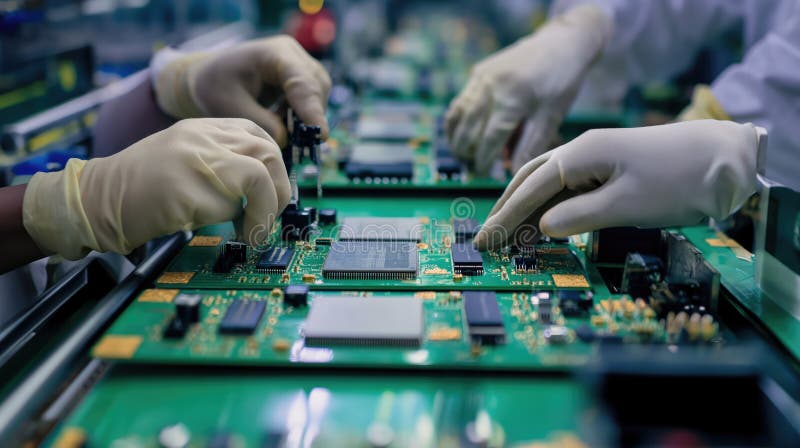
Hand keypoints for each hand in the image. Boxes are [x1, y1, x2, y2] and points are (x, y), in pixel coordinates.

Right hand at [23, 118, 290, 258]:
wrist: (95, 200)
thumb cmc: (140, 189)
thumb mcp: (185, 161)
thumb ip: (222, 164)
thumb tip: (266, 189)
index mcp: (201, 128)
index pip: (258, 133)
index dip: (274, 165)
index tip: (273, 192)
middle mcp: (202, 137)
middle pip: (268, 151)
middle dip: (281, 188)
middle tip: (270, 216)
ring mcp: (194, 159)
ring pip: (260, 173)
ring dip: (268, 208)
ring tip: (255, 230)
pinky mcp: (187, 188)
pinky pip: (235, 203)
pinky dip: (249, 222)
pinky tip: (239, 235)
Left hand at [152, 35, 330, 145]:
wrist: (209, 78)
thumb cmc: (214, 87)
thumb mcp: (230, 107)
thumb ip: (260, 122)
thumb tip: (286, 140)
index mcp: (273, 53)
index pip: (301, 81)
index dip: (312, 109)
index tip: (320, 135)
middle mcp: (292, 55)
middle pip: (316, 87)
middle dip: (311, 116)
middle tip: (300, 144)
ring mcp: (299, 65)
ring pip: (318, 95)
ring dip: (307, 118)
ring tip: (285, 132)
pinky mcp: (300, 79)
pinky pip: (311, 100)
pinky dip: (302, 117)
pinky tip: (283, 124)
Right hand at [444, 4, 611, 174]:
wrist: (561, 44)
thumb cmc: (561, 83)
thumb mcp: (551, 117)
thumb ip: (530, 147)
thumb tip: (513, 175)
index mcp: (512, 99)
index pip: (489, 140)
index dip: (483, 161)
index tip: (483, 176)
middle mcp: (491, 87)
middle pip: (468, 130)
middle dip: (467, 155)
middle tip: (473, 170)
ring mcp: (481, 78)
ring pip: (458, 116)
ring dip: (457, 141)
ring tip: (463, 157)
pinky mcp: (478, 72)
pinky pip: (460, 102)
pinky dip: (456, 122)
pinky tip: (460, 136)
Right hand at [473, 120, 763, 250]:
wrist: (723, 159)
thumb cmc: (676, 181)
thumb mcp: (625, 206)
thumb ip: (578, 217)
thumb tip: (541, 228)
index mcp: (580, 154)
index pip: (530, 188)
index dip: (505, 217)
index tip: (485, 242)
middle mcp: (581, 151)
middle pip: (530, 180)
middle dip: (506, 210)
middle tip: (487, 240)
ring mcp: (595, 158)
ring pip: (547, 184)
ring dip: (525, 209)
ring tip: (507, 236)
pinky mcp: (608, 169)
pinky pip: (567, 188)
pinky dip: (549, 207)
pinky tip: (543, 224)